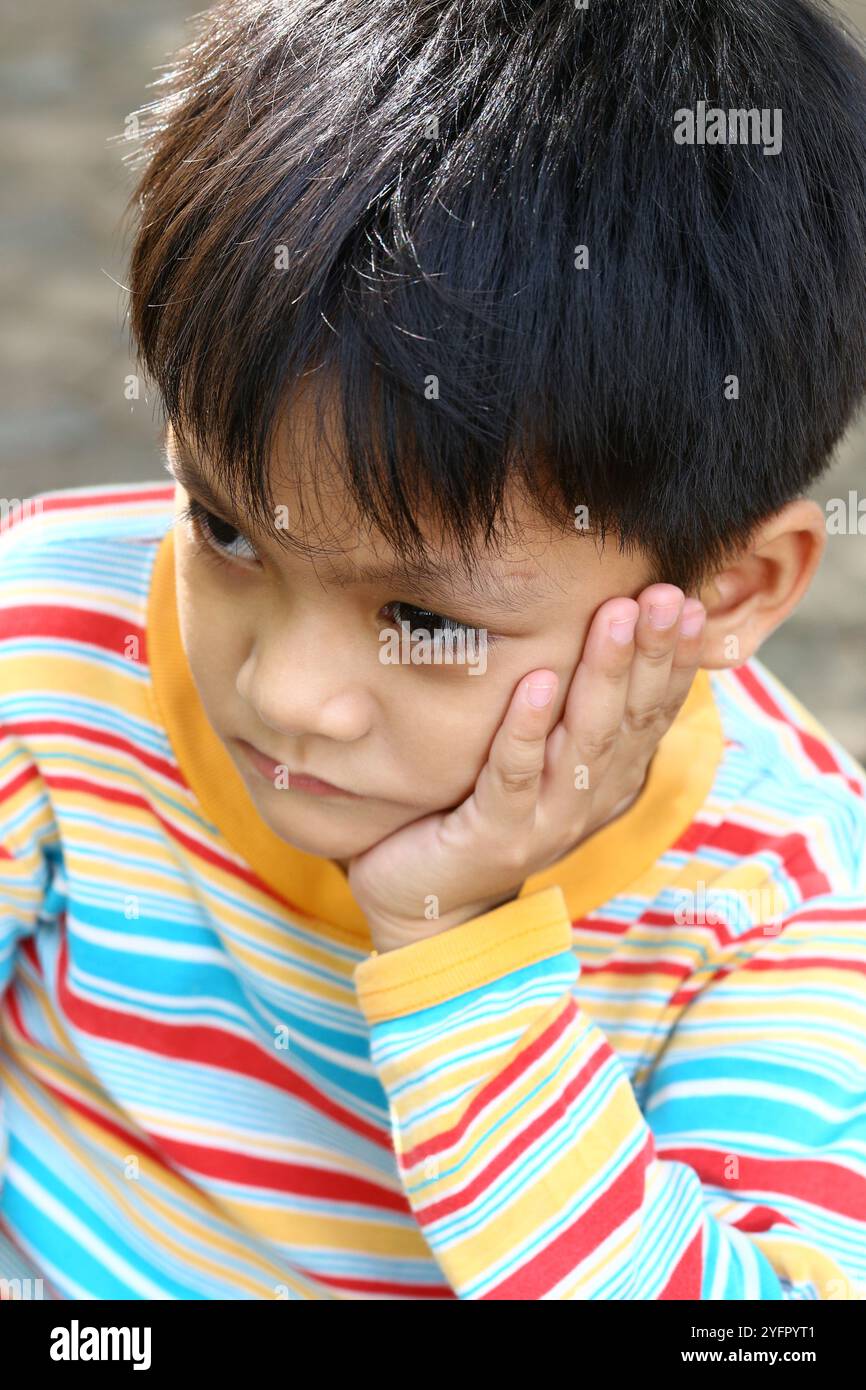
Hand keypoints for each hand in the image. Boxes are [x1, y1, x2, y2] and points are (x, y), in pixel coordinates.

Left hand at [348, 584, 706, 953]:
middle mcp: (585, 800)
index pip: (651, 713)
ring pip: (584, 739)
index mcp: (601, 781)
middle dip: (650, 652)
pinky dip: (527, 727)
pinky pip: (514, 774)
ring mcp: (543, 821)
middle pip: (629, 717)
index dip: (674, 660)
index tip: (689, 601)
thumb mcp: (533, 767)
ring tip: (617, 616)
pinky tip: (538, 680)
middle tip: (667, 593)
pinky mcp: (494, 835)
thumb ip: (564, 719)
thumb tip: (589, 641)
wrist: (426, 912)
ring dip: (604, 674)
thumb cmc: (472, 819)